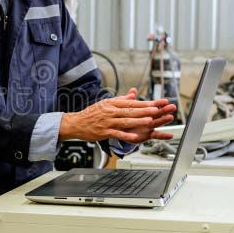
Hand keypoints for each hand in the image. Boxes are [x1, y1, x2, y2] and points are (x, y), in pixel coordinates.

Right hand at [59, 88, 176, 143]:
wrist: (76, 123)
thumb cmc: (92, 114)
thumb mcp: (106, 104)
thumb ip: (121, 100)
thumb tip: (133, 95)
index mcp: (112, 104)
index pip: (131, 103)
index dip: (144, 103)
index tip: (155, 103)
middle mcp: (110, 111)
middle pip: (130, 111)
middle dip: (144, 111)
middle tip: (156, 110)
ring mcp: (107, 122)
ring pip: (125, 121)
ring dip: (138, 121)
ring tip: (149, 121)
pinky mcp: (104, 132)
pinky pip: (117, 134)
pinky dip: (126, 135)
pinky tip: (134, 137)